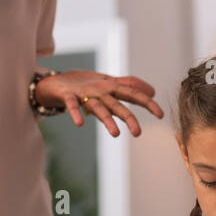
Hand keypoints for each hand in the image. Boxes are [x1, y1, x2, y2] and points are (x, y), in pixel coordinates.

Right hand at [37, 70, 163, 135]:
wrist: (55, 81)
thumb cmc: (84, 83)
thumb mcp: (108, 83)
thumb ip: (129, 86)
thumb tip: (153, 92)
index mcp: (110, 87)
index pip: (132, 94)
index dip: (147, 103)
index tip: (160, 114)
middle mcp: (99, 90)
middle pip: (117, 104)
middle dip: (128, 117)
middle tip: (138, 133)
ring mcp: (83, 93)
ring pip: (97, 107)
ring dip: (106, 119)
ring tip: (115, 134)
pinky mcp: (67, 96)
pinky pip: (72, 105)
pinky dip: (76, 113)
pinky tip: (80, 123)